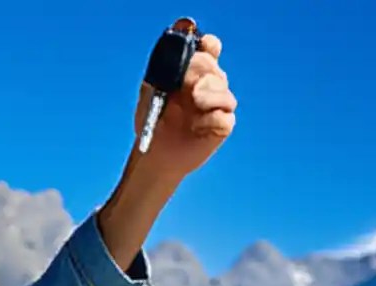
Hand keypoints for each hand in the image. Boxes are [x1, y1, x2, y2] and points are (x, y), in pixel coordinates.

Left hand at [133, 31, 236, 179]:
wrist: (154, 153)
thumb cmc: (153, 119)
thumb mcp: (150, 90)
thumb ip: (162, 67)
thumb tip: (176, 43)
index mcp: (193, 72)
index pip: (209, 49)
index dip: (209, 45)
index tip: (203, 45)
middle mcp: (208, 85)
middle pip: (215, 69)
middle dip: (204, 70)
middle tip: (190, 82)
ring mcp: (217, 105)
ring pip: (224, 92)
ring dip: (211, 93)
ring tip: (196, 100)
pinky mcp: (222, 125)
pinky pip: (225, 117)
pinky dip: (212, 119)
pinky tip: (197, 127)